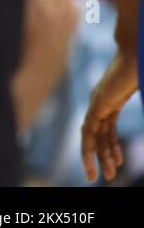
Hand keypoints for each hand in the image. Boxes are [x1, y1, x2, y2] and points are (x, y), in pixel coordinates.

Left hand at [82, 49, 137, 181]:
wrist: (138, 51)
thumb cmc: (142, 69)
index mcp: (111, 99)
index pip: (108, 128)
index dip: (112, 146)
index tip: (118, 162)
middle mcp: (101, 102)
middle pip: (99, 134)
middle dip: (103, 156)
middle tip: (108, 176)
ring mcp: (98, 102)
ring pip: (92, 135)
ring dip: (96, 157)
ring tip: (101, 176)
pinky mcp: (98, 103)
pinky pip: (89, 130)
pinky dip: (89, 147)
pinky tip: (93, 162)